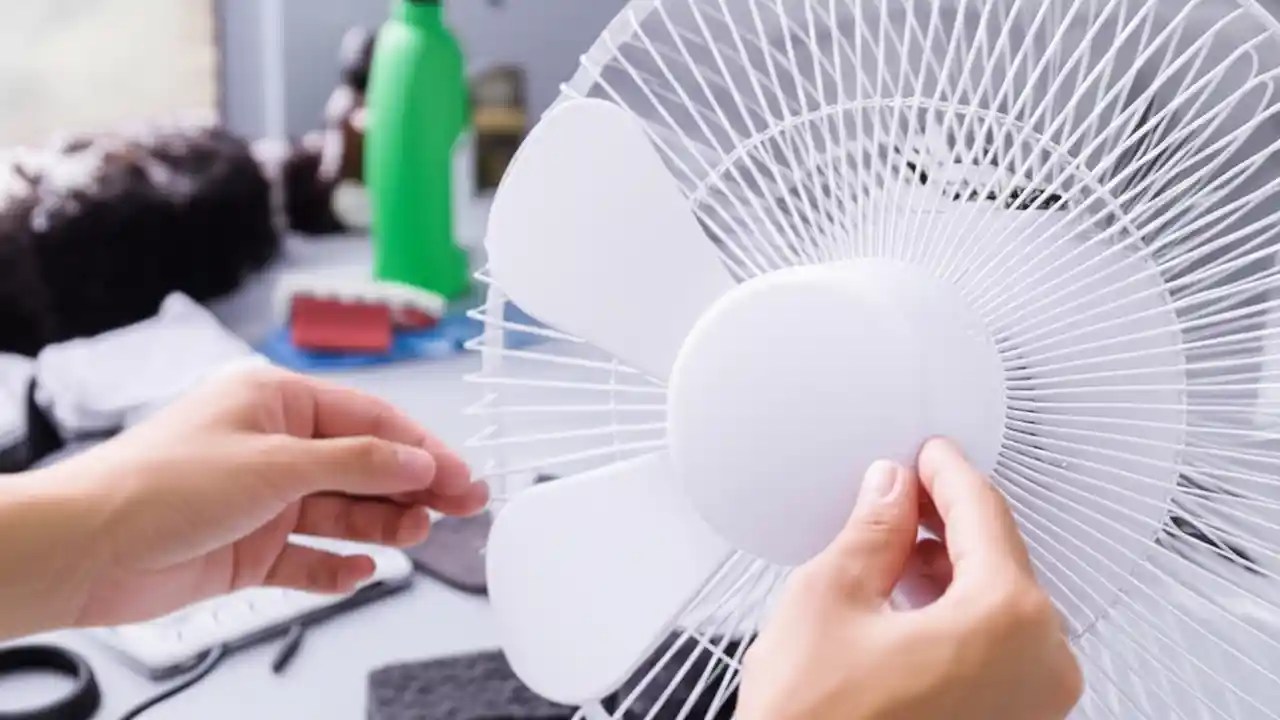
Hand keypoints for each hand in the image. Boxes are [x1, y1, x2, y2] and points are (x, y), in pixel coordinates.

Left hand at [22, 368, 486, 630]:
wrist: (85, 548)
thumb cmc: (161, 483)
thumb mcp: (275, 464)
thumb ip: (355, 464)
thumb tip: (416, 460)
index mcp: (277, 403)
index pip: (369, 421)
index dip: (420, 447)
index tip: (460, 473)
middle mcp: (274, 448)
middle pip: (363, 466)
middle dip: (413, 485)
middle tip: (463, 504)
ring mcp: (263, 500)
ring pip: (342, 511)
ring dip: (382, 524)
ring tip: (416, 534)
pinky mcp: (249, 547)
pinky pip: (309, 557)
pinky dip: (337, 565)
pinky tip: (362, 570)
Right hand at [737, 439, 1081, 719]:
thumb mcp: (828, 601)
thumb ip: (872, 531)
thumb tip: (889, 493)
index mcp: (1007, 619)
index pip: (983, 513)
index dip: (945, 472)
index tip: (928, 454)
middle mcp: (1042, 665)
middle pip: (1000, 559)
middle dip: (947, 523)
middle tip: (902, 497)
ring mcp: (1034, 705)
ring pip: (1000, 605)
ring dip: (951, 572)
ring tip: (894, 555)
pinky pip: (998, 648)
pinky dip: (958, 618)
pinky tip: (909, 608)